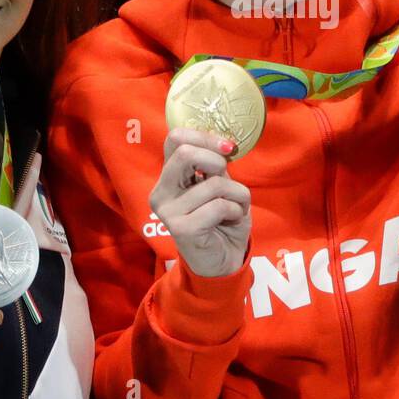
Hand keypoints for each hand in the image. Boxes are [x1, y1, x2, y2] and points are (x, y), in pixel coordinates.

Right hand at [149, 127, 251, 277]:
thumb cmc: (221, 220)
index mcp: (168, 177)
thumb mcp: (219, 185)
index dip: (204, 137)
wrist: (223, 261)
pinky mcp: (182, 228)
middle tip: (228, 179)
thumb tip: (224, 145)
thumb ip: (214, 166)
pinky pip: (219, 205)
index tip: (227, 148)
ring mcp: (168, 211)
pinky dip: (236, 209)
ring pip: (213, 183)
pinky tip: (232, 219)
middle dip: (217, 161)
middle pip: (185, 153)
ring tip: (236, 207)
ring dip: (237, 193)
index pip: (175, 139)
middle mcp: (161, 192)